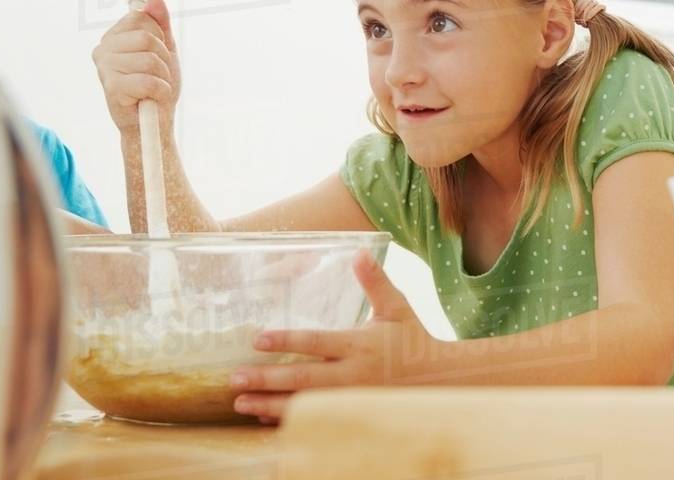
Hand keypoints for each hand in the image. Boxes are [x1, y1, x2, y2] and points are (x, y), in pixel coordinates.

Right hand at [91, 0, 180, 136]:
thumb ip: (160, 24)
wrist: (153, 123)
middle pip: (146, 37)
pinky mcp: (111, 87)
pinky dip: (160, 90)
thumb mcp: (165, 50)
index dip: (159, 36)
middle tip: (158, 75)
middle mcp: (103, 49)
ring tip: (154, 87)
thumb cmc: (157, 86)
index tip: (158, 53)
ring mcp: (104, 68)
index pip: (140, 17)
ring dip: (163, 76)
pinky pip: (148, 80)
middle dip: (163, 58)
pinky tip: (152, 98)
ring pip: (149, 59)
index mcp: (114, 37)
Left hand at [229, 251, 437, 422]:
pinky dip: (287, 422)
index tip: (257, 339)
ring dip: (269, 405)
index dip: (287, 340)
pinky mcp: (350, 415)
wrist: (438, 382)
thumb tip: (359, 251)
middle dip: (267, 380)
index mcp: (360, 345)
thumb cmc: (413, 339)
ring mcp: (350, 400)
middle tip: (234, 378)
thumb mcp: (397, 307)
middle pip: (303, 379)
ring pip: (303, 406)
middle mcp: (352, 375)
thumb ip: (375, 282)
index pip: (317, 343)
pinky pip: (314, 421)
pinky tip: (263, 420)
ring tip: (239, 403)